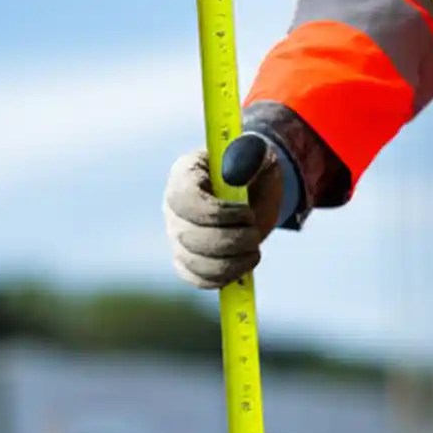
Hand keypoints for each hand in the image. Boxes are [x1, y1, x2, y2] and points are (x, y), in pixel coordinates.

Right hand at [162, 133, 284, 288]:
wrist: (256, 192)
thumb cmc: (255, 170)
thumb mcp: (259, 154)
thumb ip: (249, 154)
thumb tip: (233, 174)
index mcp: (184, 176)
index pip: (184, 201)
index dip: (217, 213)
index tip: (246, 212)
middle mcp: (174, 208)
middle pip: (189, 237)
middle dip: (232, 240)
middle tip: (256, 231)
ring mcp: (178, 236)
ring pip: (194, 262)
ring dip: (232, 263)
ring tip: (254, 249)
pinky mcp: (189, 259)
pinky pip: (197, 278)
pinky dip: (224, 278)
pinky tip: (244, 262)